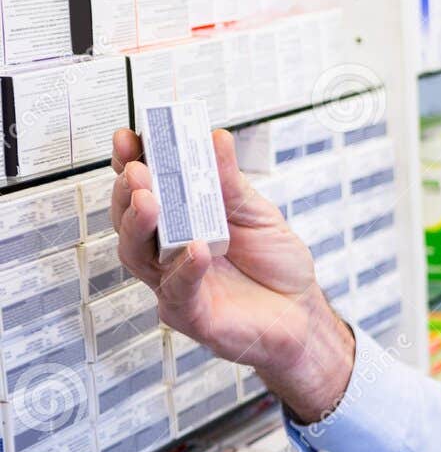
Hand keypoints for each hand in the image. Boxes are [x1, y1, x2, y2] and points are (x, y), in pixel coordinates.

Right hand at [111, 127, 355, 422]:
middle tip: (137, 171)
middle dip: (129, 193)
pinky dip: (185, 268)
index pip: (145, 189)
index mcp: (181, 221)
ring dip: (142, 226)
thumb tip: (216, 137)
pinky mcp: (190, 315)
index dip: (131, 163)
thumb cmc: (276, 265)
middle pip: (129, 221)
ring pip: (138, 256)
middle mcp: (168, 251)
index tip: (127, 138)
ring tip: (151, 201)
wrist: (303, 313)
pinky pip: (178, 291)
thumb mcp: (257, 213)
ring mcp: (173, 283)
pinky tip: (195, 249)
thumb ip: (230, 182)